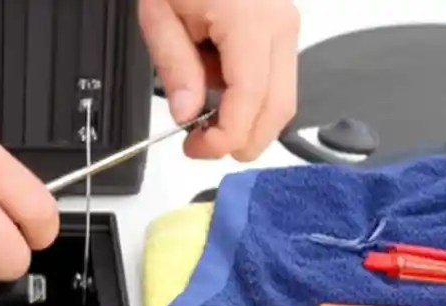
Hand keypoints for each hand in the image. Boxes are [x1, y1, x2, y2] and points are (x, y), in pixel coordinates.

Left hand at [139, 0, 299, 161]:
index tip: (197, 149)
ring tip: (201, 107)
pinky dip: (247, 96)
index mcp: (249, 21)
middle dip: (241, 140)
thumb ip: (176, 68)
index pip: (251, 101)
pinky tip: (215, 82)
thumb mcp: (159, 15)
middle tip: (200, 145)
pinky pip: (274, 79)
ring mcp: (286, 26)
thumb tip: (189, 114)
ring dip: (243, 118)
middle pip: (279, 110)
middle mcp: (279, 25)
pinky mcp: (281, 30)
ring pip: (281, 99)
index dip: (226, 137)